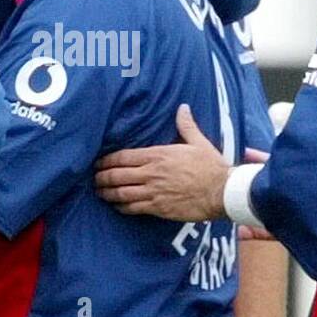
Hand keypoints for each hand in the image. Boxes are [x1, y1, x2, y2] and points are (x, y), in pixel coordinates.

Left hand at [95, 104, 229, 220]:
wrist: (222, 192)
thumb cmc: (211, 167)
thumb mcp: (198, 143)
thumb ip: (186, 126)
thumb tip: (183, 108)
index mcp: (158, 155)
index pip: (123, 157)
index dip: (107, 161)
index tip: (98, 162)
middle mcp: (151, 173)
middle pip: (117, 175)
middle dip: (102, 177)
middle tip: (94, 179)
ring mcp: (153, 192)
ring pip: (121, 193)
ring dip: (108, 193)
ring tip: (100, 193)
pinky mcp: (158, 208)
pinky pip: (133, 208)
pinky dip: (122, 207)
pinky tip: (117, 206)